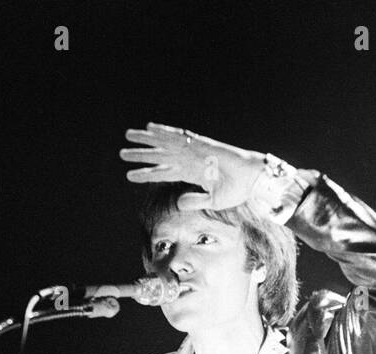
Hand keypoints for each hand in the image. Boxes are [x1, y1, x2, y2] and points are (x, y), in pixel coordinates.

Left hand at [119, 122, 267, 212]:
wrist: (253, 179)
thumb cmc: (237, 190)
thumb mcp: (213, 201)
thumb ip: (195, 201)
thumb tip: (179, 204)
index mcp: (191, 173)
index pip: (163, 173)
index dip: (146, 173)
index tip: (129, 175)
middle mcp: (189, 160)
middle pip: (159, 155)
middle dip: (141, 154)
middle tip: (122, 153)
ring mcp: (194, 151)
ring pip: (165, 143)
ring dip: (146, 140)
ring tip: (128, 136)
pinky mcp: (201, 145)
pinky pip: (180, 136)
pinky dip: (165, 131)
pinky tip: (150, 127)